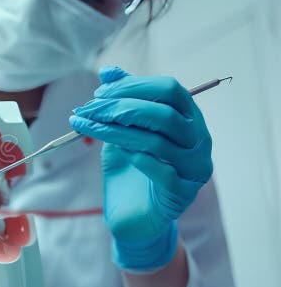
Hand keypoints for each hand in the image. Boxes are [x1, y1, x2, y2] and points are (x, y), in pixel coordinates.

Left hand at [69, 67, 212, 271]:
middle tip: (88, 109)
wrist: (134, 215)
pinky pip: (161, 171)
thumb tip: (108, 71)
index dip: (133, 86)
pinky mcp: (182, 194)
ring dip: (116, 131)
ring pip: (157, 142)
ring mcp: (194, 168)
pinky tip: (118, 154)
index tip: (99, 92)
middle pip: (164, 113)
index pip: (169, 90)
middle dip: (120, 107)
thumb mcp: (122, 129)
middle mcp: (198, 140)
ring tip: (88, 127)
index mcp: (188, 118)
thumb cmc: (131, 168)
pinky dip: (136, 159)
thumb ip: (121, 101)